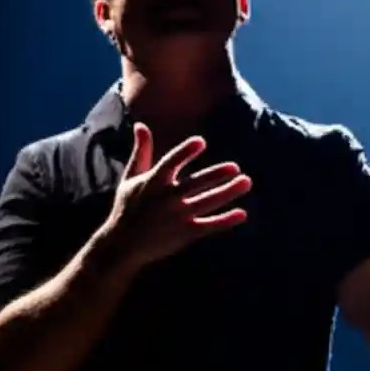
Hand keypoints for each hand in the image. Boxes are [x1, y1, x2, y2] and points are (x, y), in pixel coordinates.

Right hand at [100, 123, 252, 270]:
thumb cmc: (127, 207)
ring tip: (246, 182)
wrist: (122, 246)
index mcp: (153, 182)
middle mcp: (167, 198)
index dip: (185, 152)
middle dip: (216, 175)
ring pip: (207, 202)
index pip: (171, 162)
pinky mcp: (184, 234)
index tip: (201, 142)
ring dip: (228, 192)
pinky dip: (226, 220)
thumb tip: (141, 124)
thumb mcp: (131, 177)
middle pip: (195, 183)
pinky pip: (209, 226)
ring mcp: (177, 217)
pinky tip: (242, 214)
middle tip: (235, 167)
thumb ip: (141, 151)